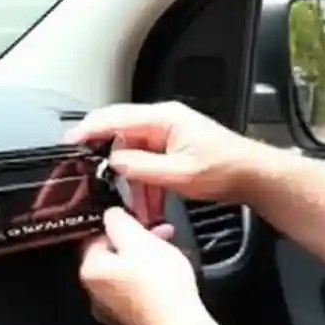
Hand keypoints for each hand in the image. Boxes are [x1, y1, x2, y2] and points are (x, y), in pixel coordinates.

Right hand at [64, 101, 281, 202]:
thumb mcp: (180, 174)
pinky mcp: (173, 149)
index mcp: (164, 118)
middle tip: (96, 182)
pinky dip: (146, 184)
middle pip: (121, 138)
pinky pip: (148, 163)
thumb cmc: (226, 169)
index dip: (89, 129)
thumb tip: (114, 163)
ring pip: (134, 155)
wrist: (253, 175)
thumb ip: (142, 168)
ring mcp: (168, 134)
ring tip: (137, 205)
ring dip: (133, 182)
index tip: (70, 142)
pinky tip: (150, 204)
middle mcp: (163, 121)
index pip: (115, 118)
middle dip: (111, 165)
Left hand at [79, 207, 205, 324]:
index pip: (96, 238)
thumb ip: (119, 221)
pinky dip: (151, 282)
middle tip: (162, 235)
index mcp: (90, 271)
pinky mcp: (132, 323)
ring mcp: (113, 312)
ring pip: (127, 275)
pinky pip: (137, 293)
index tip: (143, 222)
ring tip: (171, 254)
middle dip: (138, 242)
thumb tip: (110, 215)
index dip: (121, 226)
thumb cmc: (158, 283)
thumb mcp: (138, 239)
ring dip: (147, 260)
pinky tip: (170, 279)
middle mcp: (95, 294)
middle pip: (113, 257)